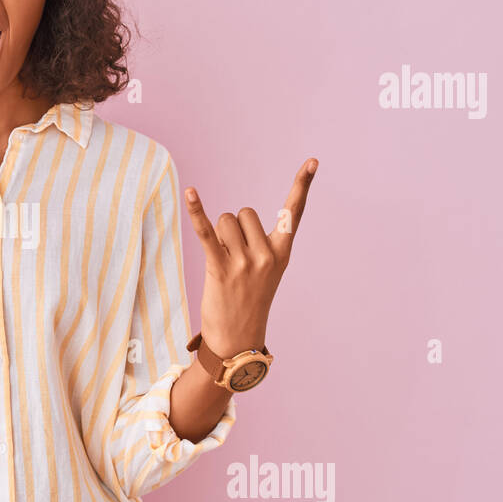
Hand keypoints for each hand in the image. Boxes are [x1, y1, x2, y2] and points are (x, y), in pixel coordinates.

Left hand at [183, 158, 317, 358]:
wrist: (237, 340)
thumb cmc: (248, 301)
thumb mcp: (265, 271)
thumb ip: (259, 243)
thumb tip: (236, 218)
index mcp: (282, 253)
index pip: (294, 212)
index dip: (302, 185)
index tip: (312, 161)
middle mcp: (267, 255)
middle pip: (243, 213)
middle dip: (233, 229)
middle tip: (234, 259)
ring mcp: (245, 262)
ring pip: (225, 220)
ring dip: (217, 236)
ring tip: (221, 264)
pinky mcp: (220, 268)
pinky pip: (206, 231)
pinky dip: (197, 210)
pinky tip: (190, 192)